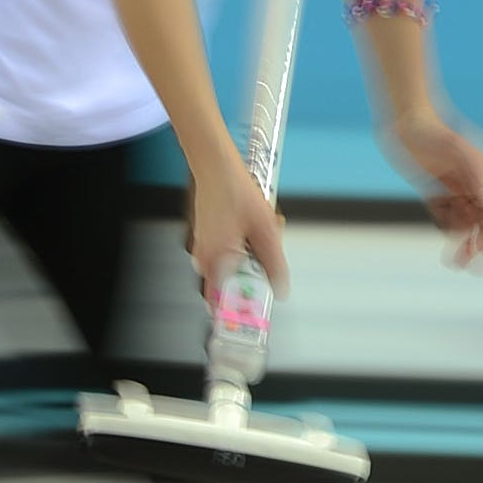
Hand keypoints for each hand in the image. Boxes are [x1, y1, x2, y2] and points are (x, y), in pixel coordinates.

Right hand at [184, 150, 290, 295]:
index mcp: (218, 259)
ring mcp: (202, 248)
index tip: (253, 315)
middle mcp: (204, 258)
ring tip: (258, 239)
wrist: (216, 168)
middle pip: (228, 286)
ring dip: (244, 264)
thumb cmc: (235, 192)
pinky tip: (249, 232)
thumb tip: (280, 288)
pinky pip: (221, 257)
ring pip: (225, 271)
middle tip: (263, 263)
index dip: (241, 309)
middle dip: (248, 279)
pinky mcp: (204, 239)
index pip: (226, 301)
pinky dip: (237, 252)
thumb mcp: (266, 230)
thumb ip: (274, 263)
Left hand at [383, 107, 482, 268]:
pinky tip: (447, 248)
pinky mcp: (434, 190)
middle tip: (475, 267)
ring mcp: (455, 187)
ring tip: (457, 264)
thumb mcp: (459, 152)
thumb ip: (477, 177)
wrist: (403, 119)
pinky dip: (449, 233)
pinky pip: (447, 217)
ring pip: (467, 222)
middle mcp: (476, 182)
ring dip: (466, 244)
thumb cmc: (434, 130)